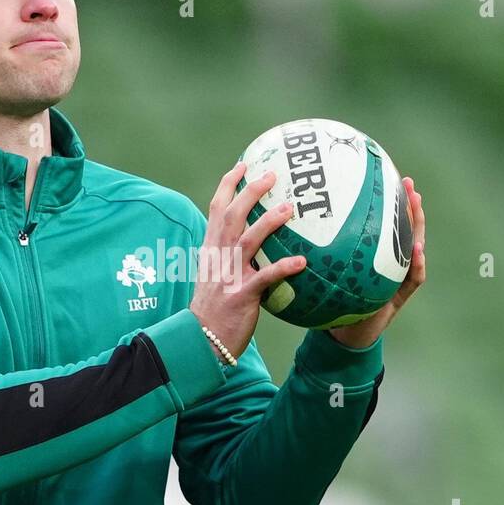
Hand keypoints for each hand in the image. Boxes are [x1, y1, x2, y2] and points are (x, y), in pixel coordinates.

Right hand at [189, 163, 307, 361]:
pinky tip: (302, 262)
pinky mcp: (241, 296)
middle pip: (231, 216)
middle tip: (271, 175)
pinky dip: (283, 268)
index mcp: (211, 250)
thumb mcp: (215, 274)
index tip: (244, 164)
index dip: (229, 184)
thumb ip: (230, 255)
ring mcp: (229, 276)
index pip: (216, 209)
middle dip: (250, 192)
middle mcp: (218, 257)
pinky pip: (264, 278)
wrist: (201, 340)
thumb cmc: (214, 308)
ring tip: (289, 208)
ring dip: (269, 223)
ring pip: (248, 240)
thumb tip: (252, 238)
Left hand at [327, 175, 426, 348]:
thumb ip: (312, 252)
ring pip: (413, 249)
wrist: (343, 335)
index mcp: (371, 254)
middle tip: (409, 184)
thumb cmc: (331, 303)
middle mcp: (388, 263)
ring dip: (418, 229)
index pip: (381, 223)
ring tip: (418, 208)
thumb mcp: (320, 274)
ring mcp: (398, 278)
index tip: (384, 173)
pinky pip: (413, 280)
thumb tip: (284, 221)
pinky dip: (416, 265)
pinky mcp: (399, 297)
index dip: (383, 201)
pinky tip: (417, 251)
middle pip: (403, 230)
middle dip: (409, 207)